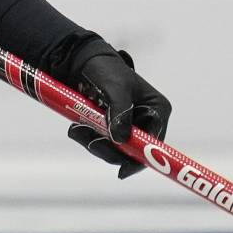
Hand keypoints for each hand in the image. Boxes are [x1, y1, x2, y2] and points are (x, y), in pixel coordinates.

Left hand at [64, 48, 171, 178]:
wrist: (78, 60)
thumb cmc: (104, 69)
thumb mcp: (115, 88)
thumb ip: (120, 113)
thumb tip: (120, 140)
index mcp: (156, 109)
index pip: (155, 142)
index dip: (140, 159)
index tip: (123, 171)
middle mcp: (144, 119)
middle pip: (132, 150)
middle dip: (109, 148)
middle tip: (89, 140)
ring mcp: (125, 124)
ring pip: (113, 148)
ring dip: (93, 142)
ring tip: (76, 128)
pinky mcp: (108, 125)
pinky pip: (99, 141)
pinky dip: (86, 136)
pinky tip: (75, 126)